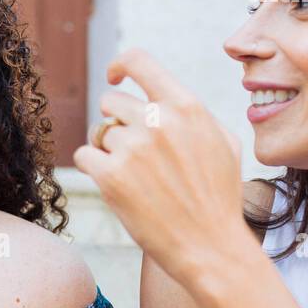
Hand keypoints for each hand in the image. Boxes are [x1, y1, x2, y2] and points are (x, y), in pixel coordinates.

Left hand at [71, 48, 254, 290]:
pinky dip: (95, 169)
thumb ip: (192, 114)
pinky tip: (119, 186)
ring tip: (138, 177)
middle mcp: (157, 121)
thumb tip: (163, 97)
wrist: (210, 247)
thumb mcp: (223, 142)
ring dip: (110, 151)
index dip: (121, 65)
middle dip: (118, 124)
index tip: (114, 76)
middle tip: (136, 154)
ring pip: (100, 132)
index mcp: (186, 106)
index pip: (140, 60)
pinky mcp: (110, 176)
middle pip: (111, 102)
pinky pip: (85, 155)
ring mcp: (132, 147)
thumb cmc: (218, 197)